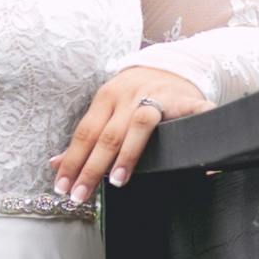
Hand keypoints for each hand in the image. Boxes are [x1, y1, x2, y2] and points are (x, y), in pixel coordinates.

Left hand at [49, 63, 200, 207]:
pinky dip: (199, 134)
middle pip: (108, 134)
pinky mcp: (187, 100)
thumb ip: (86, 138)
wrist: (169, 64)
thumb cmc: (133, 95)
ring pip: (140, 124)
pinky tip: (203, 165)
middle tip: (80, 194)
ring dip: (128, 154)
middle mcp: (131, 95)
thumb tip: (55, 164)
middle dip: (92, 168)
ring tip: (117, 181)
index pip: (85, 133)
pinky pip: (195, 115)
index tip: (63, 187)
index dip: (73, 161)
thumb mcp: (106, 110)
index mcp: (107, 97)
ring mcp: (159, 96)